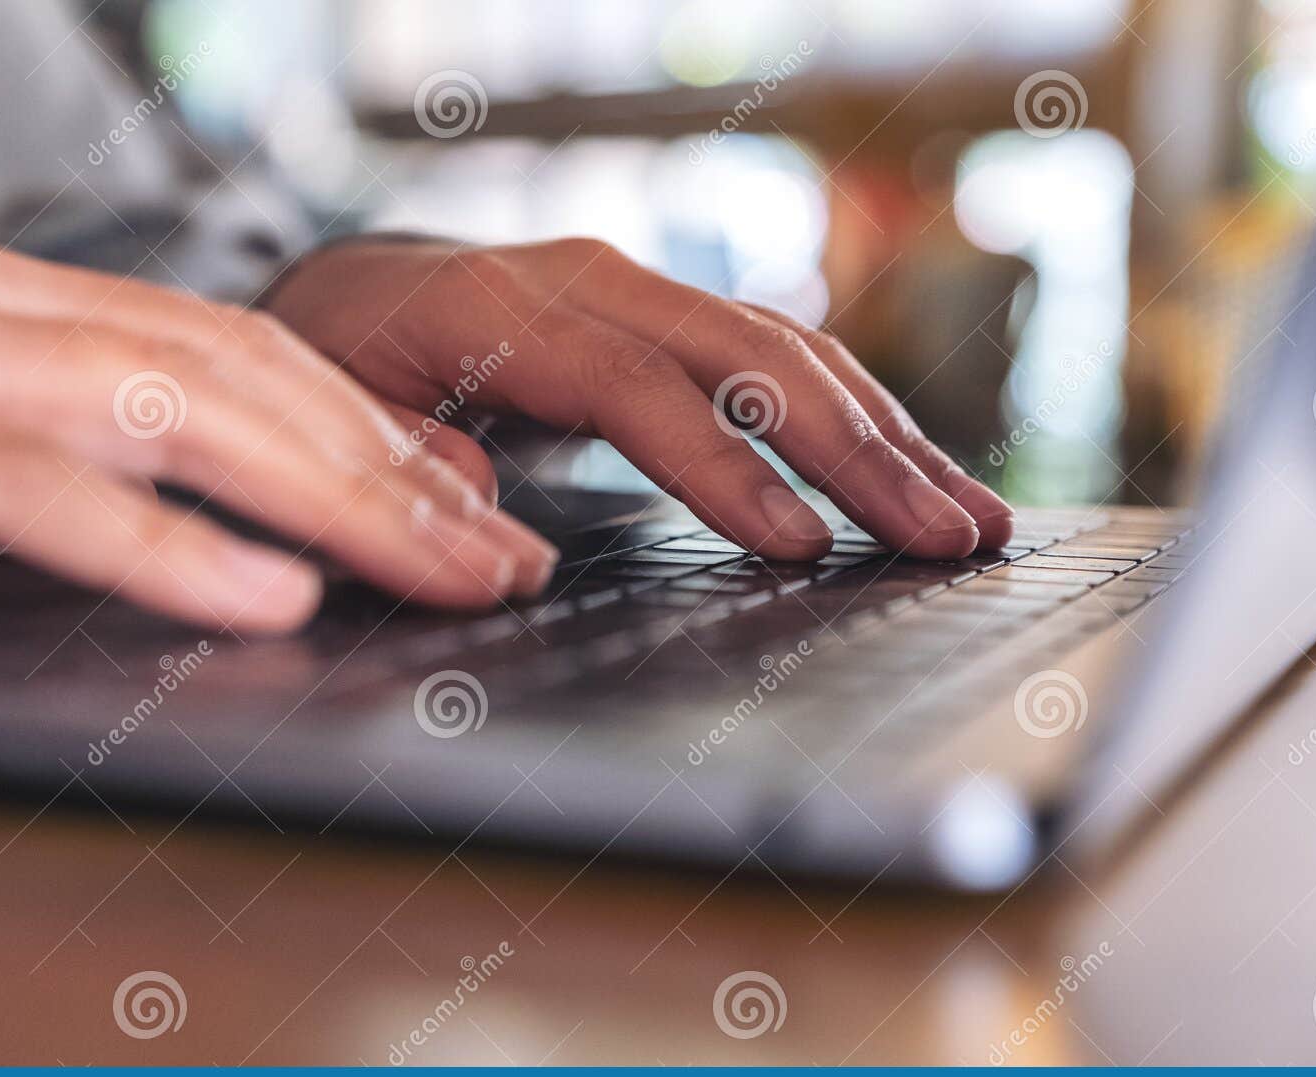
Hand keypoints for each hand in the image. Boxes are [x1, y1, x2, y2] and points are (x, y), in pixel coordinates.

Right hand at [0, 226, 556, 633]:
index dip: (371, 428)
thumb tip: (265, 534)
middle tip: (497, 554)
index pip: (242, 353)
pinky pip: (24, 488)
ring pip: (164, 411)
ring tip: (438, 571)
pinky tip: (265, 591)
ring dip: (324, 498)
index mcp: (13, 301)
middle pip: (237, 377)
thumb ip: (101, 460)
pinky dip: (157, 544)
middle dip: (385, 472)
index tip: (474, 505)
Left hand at [270, 236, 1012, 559]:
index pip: (637, 386)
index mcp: (507, 308)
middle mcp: (597, 283)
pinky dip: (858, 417)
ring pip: (790, 352)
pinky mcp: (678, 320)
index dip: (722, 466)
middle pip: (750, 358)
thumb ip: (413, 474)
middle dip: (858, 454)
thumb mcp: (343, 417)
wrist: (360, 289)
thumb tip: (509, 555)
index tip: (800, 545)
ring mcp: (648, 293)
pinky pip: (784, 357)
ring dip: (888, 437)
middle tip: (947, 538)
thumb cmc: (350, 361)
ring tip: (972, 517)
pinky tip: (914, 470)